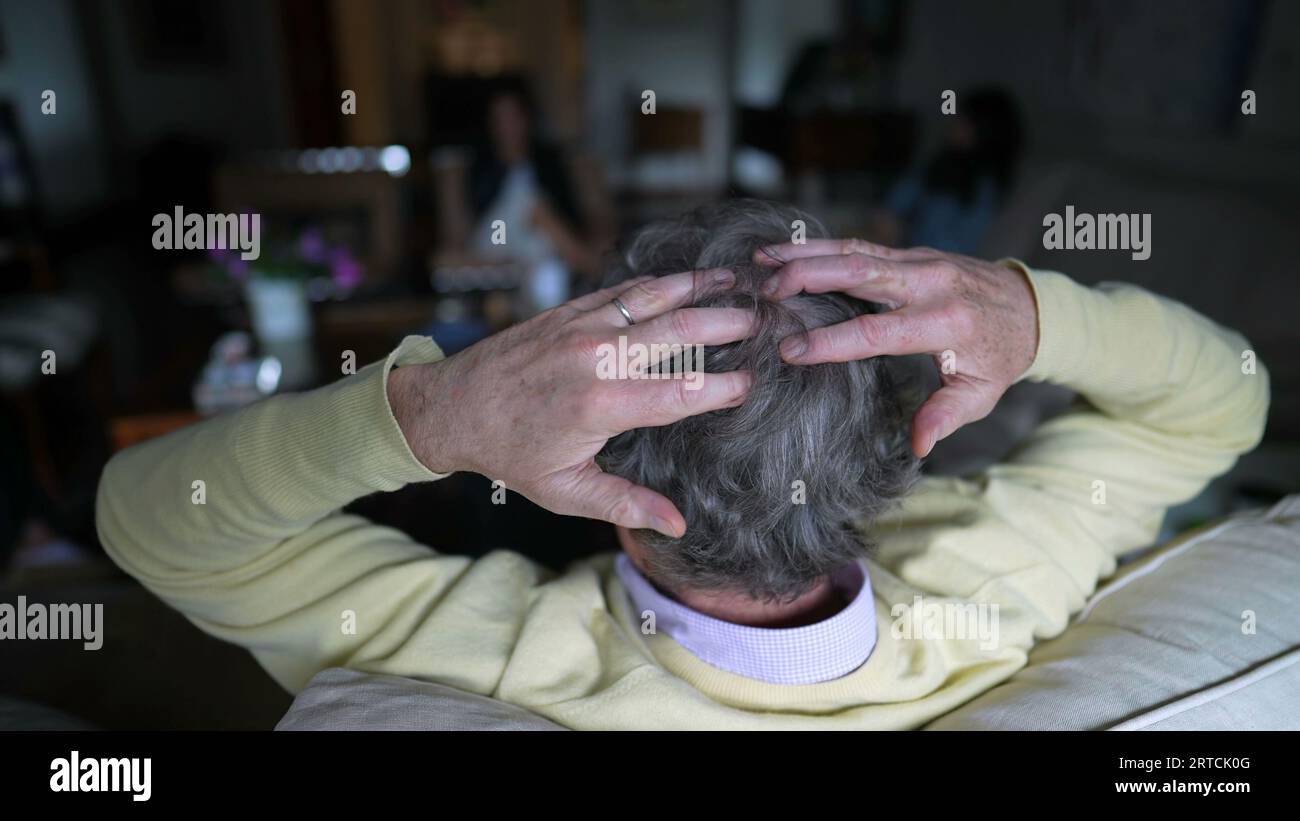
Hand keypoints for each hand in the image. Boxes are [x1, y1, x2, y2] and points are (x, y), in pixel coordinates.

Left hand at [387, 269, 752, 536]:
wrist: (452, 406)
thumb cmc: (510, 455)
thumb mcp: (565, 491)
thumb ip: (624, 504)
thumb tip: (677, 526)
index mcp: (602, 406)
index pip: (682, 393)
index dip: (725, 387)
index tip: (755, 383)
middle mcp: (597, 358)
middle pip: (680, 333)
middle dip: (728, 325)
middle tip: (765, 320)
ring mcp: (583, 327)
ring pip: (656, 299)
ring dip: (701, 288)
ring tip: (740, 281)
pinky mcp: (570, 310)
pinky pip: (626, 289)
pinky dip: (662, 281)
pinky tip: (690, 277)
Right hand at [754, 239, 1038, 457]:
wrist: (1031, 305)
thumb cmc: (1000, 355)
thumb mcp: (981, 393)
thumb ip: (946, 415)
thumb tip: (919, 446)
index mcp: (944, 323)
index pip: (876, 331)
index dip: (830, 341)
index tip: (791, 352)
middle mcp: (929, 283)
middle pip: (859, 272)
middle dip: (808, 278)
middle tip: (765, 293)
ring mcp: (918, 261)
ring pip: (854, 250)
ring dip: (805, 254)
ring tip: (762, 262)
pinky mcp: (910, 253)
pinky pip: (860, 245)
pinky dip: (821, 246)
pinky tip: (786, 250)